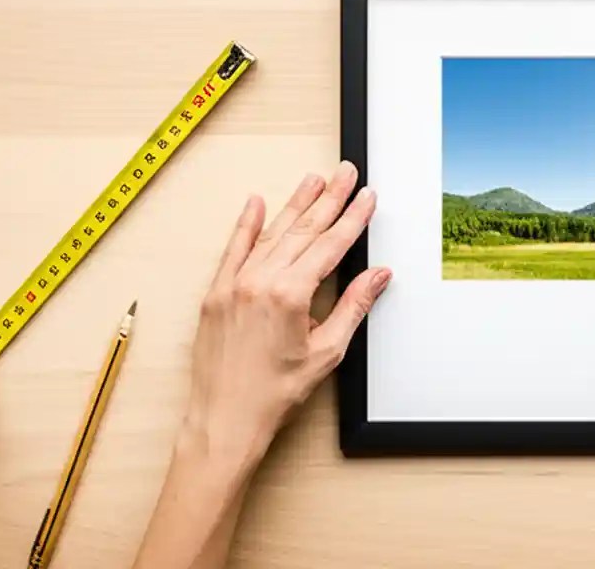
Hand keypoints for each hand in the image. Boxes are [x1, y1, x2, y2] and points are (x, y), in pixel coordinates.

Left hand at [183, 162, 390, 462]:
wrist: (224, 421)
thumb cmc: (273, 395)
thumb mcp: (326, 352)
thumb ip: (353, 307)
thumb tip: (378, 276)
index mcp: (290, 295)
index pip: (330, 245)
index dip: (353, 219)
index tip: (367, 198)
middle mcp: (259, 281)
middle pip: (303, 230)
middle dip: (329, 199)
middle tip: (346, 174)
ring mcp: (234, 285)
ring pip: (271, 233)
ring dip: (295, 204)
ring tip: (314, 180)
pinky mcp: (216, 294)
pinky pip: (233, 250)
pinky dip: (245, 225)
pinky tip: (257, 203)